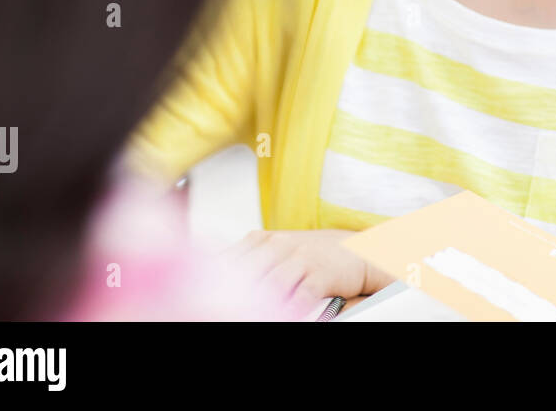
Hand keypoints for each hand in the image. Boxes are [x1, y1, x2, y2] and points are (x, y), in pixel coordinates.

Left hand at [223, 229, 390, 310]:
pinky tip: (281, 315)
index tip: (200, 295)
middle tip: (216, 309)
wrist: (355, 251)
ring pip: (270, 287)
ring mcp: (301, 259)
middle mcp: (281, 245)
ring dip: (258, 305)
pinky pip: (299, 297)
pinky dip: (288, 310)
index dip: (213, 279)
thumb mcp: (278, 248)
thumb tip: (214, 275)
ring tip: (245, 315)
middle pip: (246, 274)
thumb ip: (250, 258)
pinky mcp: (320, 275)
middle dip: (231, 296)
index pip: (230, 259)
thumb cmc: (312, 254)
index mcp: (264, 239)